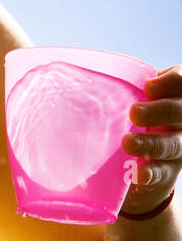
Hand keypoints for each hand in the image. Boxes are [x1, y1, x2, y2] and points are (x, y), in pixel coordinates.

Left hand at [121, 65, 181, 215]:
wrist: (137, 165)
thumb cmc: (126, 120)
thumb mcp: (125, 100)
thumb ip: (117, 87)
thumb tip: (70, 66)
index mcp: (171, 97)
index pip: (179, 83)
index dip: (170, 83)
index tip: (149, 87)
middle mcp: (178, 121)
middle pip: (177, 113)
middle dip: (158, 111)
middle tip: (134, 113)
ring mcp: (176, 147)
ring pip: (172, 144)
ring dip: (151, 143)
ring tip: (128, 143)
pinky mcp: (168, 172)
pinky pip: (165, 173)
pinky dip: (152, 173)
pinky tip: (139, 174)